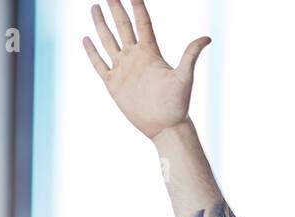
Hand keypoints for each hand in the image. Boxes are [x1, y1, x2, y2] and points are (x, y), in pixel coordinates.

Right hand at [84, 0, 209, 138]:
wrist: (165, 127)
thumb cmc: (178, 104)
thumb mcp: (184, 77)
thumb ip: (191, 55)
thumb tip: (208, 37)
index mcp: (151, 53)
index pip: (142, 23)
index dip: (137, 6)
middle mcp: (135, 57)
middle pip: (123, 27)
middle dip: (116, 9)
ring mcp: (123, 69)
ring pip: (108, 41)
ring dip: (101, 25)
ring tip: (95, 8)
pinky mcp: (113, 84)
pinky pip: (99, 64)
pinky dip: (92, 52)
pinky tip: (86, 39)